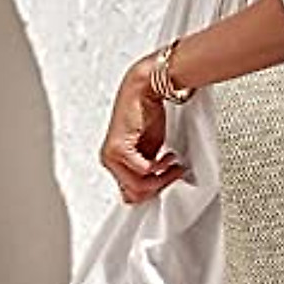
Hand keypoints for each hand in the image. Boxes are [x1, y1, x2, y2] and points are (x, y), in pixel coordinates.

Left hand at [99, 57, 189, 205]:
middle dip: (160, 186)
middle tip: (174, 173)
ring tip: (173, 164)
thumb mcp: (148, 149)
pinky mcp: (119, 149)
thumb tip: (153, 188)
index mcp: (113, 163)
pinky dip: (160, 167)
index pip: (129, 194)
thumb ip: (147, 169)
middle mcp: (108, 161)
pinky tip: (168, 155)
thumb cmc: (147, 113)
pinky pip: (143, 170)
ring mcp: (111, 156)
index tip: (168, 182)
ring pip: (139, 186)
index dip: (152, 192)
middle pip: (135, 194)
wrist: (145, 88)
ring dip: (162, 177)